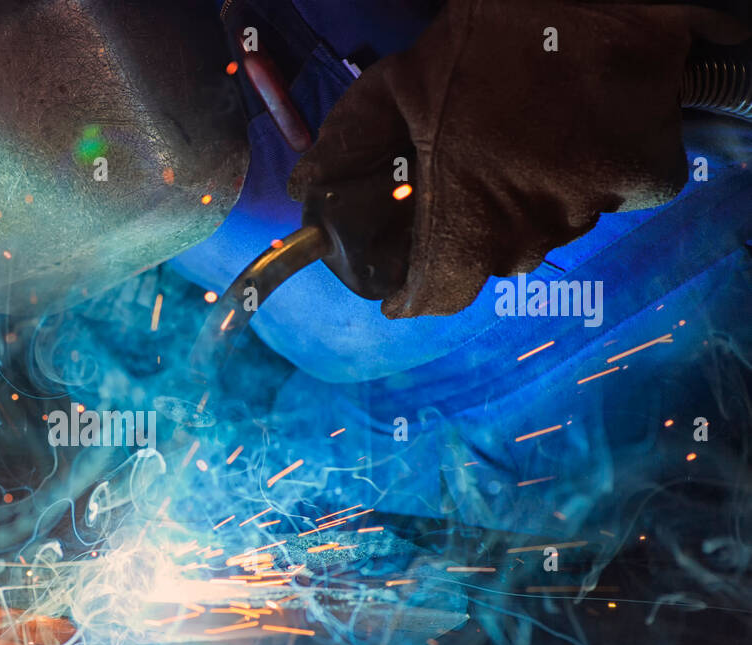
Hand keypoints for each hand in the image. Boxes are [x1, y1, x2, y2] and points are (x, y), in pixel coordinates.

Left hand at [287, 0, 748, 317]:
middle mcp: (529, 234)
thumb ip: (345, 147)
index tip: (402, 286)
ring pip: (546, 228)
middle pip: (489, 259)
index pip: (435, 296)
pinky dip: (588, 177)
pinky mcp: (645, 182)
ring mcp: (592, 210)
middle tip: (464, 180)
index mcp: (464, 222)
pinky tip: (573, 132)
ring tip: (518, 142)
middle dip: (469, 231)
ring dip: (527, 202)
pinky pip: (607, 199)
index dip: (413, 293)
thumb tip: (305, 188)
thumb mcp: (395, 87)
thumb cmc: (481, 43)